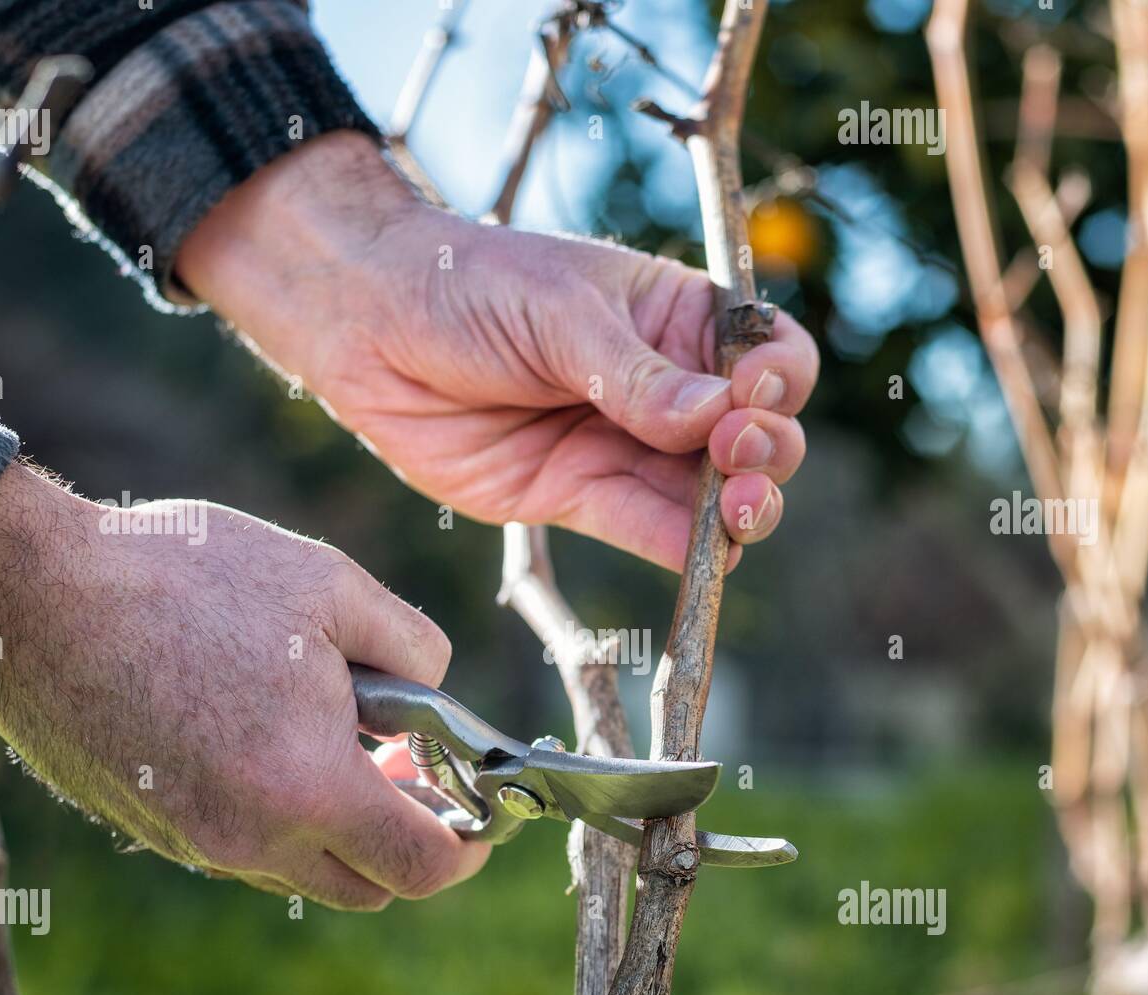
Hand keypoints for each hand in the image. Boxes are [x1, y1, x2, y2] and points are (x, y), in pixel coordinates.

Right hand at [0, 465, 488, 909]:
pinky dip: (285, 822)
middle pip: (369, 888)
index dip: (471, 850)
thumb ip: (417, 652)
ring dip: (344, 832)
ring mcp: (195, 844)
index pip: (422, 869)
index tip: (483, 817)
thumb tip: (438, 699)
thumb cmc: (184, 577)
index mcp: (305, 788)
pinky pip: (248, 853)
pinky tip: (272, 744)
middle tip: (411, 771)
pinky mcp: (155, 830)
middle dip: (410, 841)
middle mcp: (250, 840)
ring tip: (340, 746)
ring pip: (305, 875)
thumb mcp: (332, 587)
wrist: (34, 592)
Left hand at [176, 133, 819, 570]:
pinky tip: (704, 554)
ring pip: (707, 494)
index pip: (766, 355)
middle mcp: (663, 388)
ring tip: (733, 512)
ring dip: (736, 510)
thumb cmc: (467, 287)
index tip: (752, 392)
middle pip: (754, 435)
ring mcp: (623, 446)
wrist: (368, 327)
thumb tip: (718, 419)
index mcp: (674, 319)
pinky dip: (683, 549)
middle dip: (765, 451)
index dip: (779, 380)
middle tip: (735, 454)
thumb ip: (635, 375)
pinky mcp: (578, 496)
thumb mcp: (559, 313)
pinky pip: (647, 530)